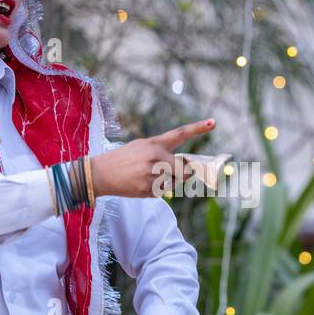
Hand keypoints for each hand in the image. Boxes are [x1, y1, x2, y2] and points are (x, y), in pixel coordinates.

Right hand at [89, 119, 214, 198]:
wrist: (100, 173)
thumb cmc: (123, 159)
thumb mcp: (141, 147)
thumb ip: (162, 153)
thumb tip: (184, 168)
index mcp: (155, 143)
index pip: (180, 134)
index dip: (198, 128)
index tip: (213, 122)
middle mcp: (156, 157)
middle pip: (183, 171)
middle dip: (182, 174)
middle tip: (169, 172)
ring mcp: (152, 174)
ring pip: (173, 183)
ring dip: (166, 183)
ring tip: (145, 176)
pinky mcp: (148, 189)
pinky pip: (162, 192)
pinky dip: (156, 190)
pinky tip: (140, 184)